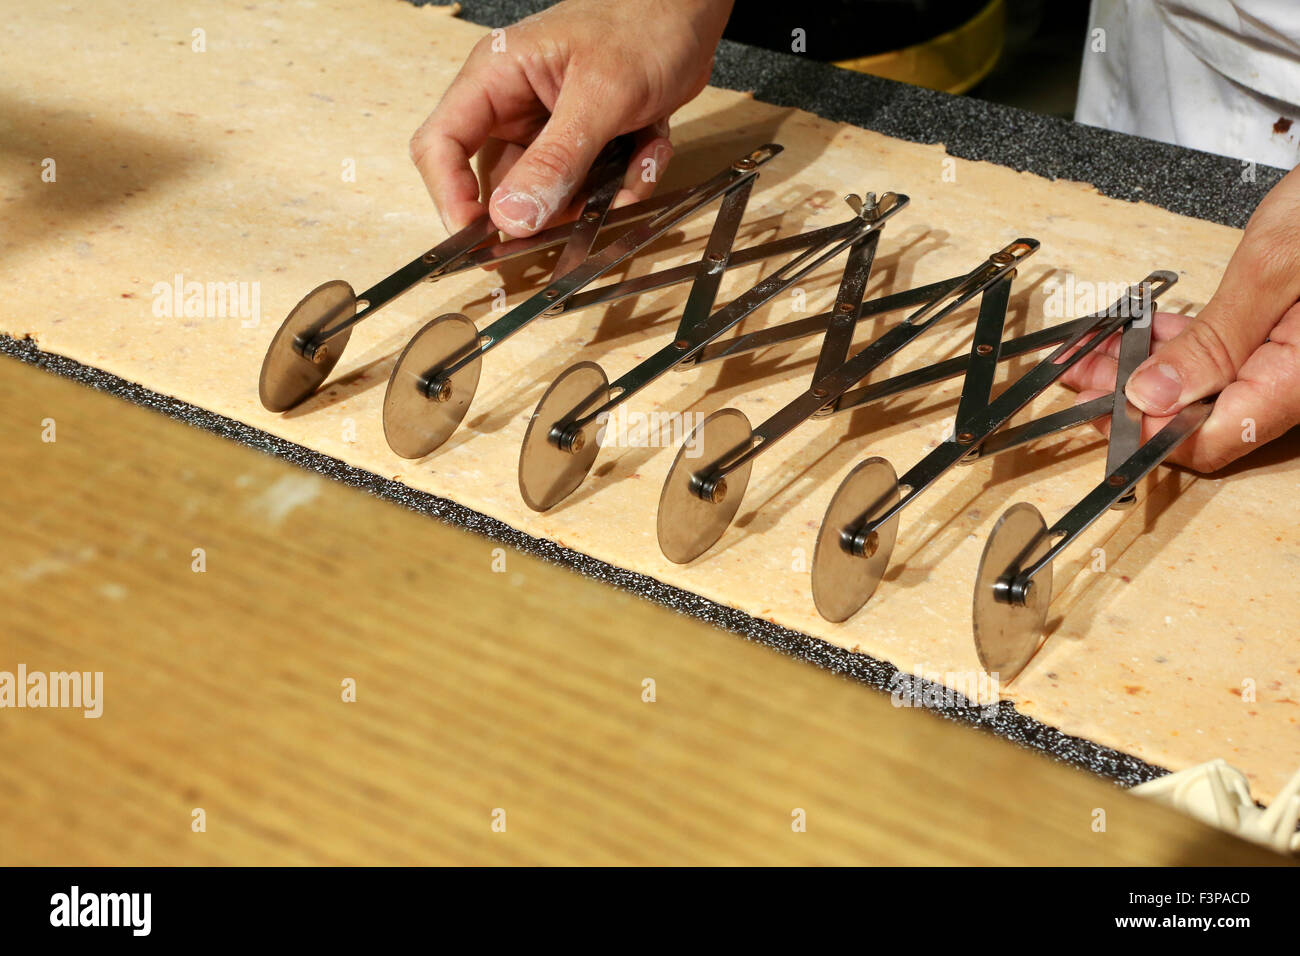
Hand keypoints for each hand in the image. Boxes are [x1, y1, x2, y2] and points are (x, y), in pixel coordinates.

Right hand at [410, 0, 733, 237]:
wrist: (692, 11)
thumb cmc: (643, 24)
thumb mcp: (601, 96)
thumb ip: (556, 160)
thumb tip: (511, 219)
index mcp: (495, 78)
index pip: (440, 145)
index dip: (450, 198)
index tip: (479, 241)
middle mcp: (514, 105)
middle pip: (500, 184)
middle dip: (547, 207)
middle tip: (581, 215)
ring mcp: (549, 126)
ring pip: (554, 193)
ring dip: (599, 192)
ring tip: (636, 158)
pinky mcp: (584, 141)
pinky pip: (593, 184)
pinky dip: (626, 177)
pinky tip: (650, 144)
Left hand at [1062, 163, 1299, 471]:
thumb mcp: (1274, 266)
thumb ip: (1215, 340)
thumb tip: (1154, 396)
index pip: (1214, 440)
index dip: (1148, 434)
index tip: (1097, 409)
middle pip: (1204, 417)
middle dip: (1133, 401)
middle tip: (1078, 378)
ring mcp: (1292, 360)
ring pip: (1208, 387)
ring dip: (1145, 372)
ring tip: (1091, 354)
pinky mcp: (1286, 338)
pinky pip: (1226, 358)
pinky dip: (1179, 348)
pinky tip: (1138, 333)